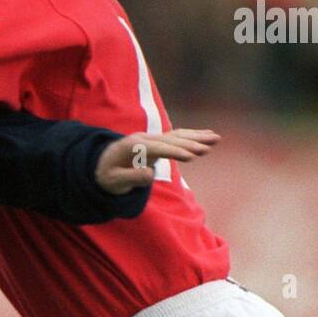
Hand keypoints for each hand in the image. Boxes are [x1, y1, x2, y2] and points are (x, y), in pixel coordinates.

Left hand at [95, 128, 219, 194]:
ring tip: (216, 138)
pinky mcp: (156, 142)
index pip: (158, 148)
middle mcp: (143, 138)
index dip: (175, 152)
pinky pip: (177, 137)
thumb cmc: (106, 175)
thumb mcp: (114, 181)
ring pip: (177, 135)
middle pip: (171, 139)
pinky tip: (207, 137)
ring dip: (196, 136)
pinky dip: (192, 136)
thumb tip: (150, 174)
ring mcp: (150, 138)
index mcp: (133, 146)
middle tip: (210, 146)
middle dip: (191, 142)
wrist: (100, 164)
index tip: (191, 157)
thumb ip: (130, 177)